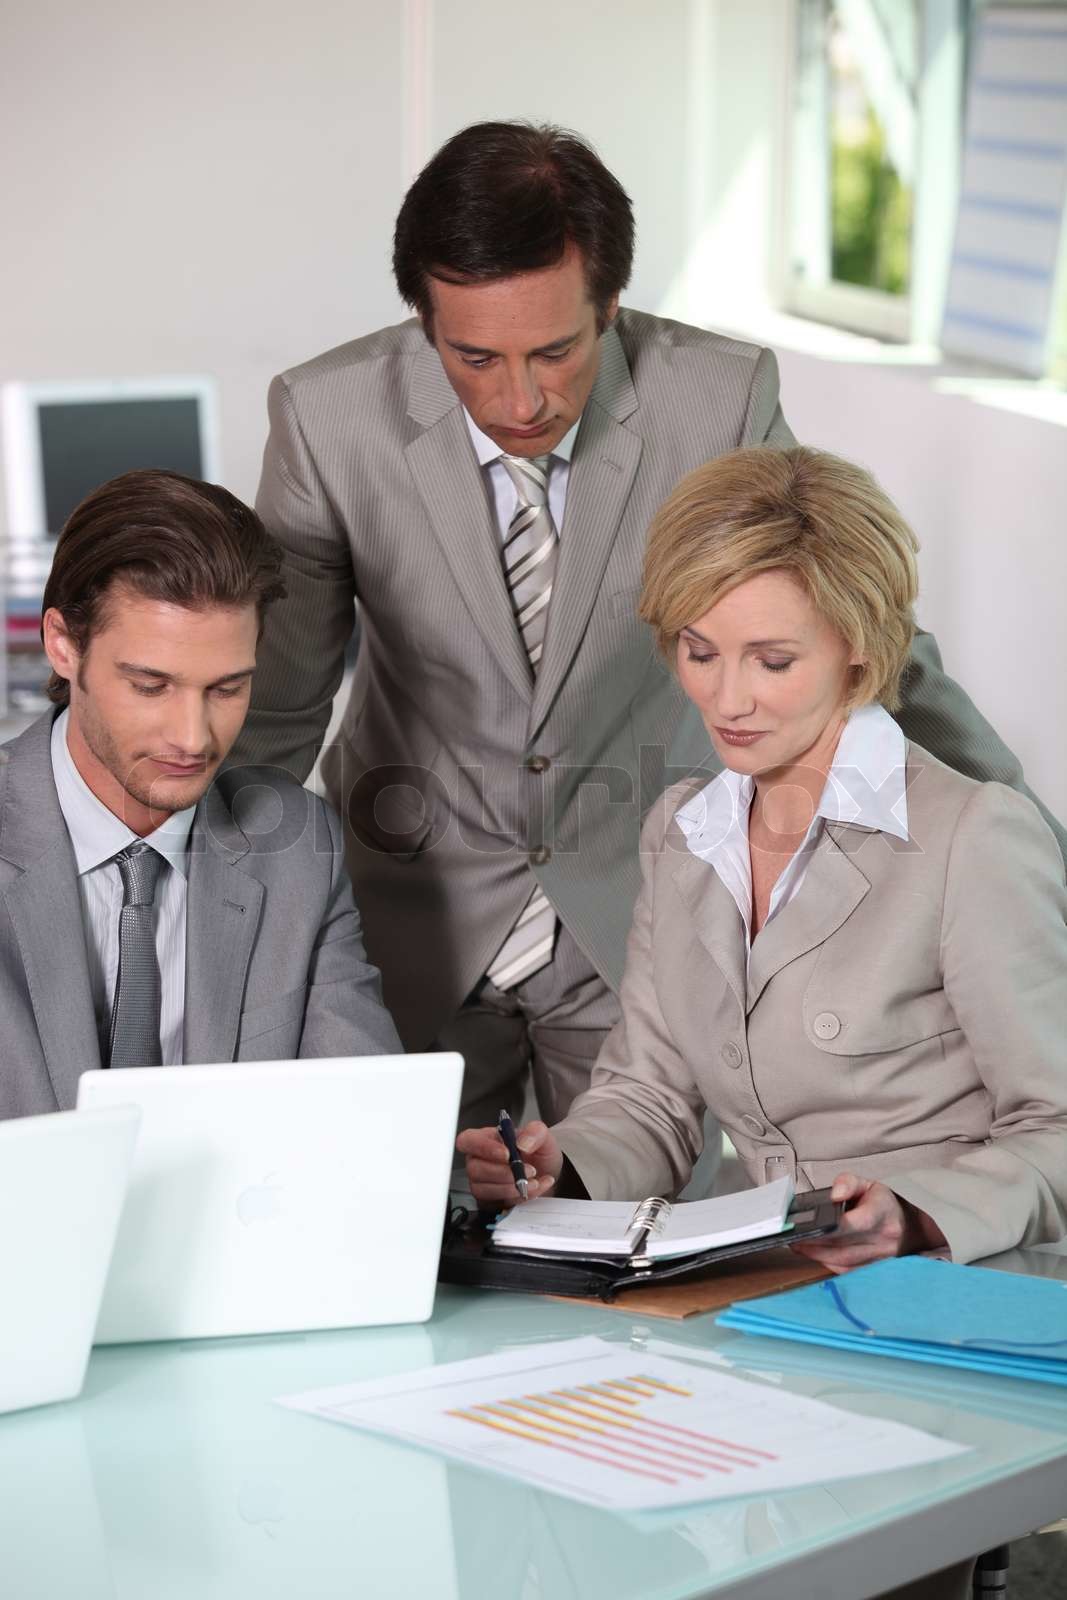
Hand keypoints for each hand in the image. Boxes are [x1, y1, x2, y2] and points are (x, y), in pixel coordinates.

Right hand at [455, 1119, 563, 1206]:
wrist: (548, 1173)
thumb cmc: (539, 1152)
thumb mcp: (543, 1135)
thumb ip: (535, 1132)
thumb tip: (521, 1143)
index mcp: (487, 1138)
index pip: (468, 1140)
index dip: (483, 1148)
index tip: (507, 1154)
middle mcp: (480, 1160)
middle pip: (475, 1169)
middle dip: (504, 1173)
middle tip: (528, 1170)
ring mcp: (483, 1182)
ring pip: (483, 1189)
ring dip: (512, 1188)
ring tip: (534, 1181)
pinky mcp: (490, 1200)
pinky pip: (496, 1202)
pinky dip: (518, 1198)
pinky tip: (534, 1189)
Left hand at [790, 1172, 945, 1274]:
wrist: (908, 1227)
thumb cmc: (883, 1205)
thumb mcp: (867, 1184)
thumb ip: (847, 1183)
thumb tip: (834, 1194)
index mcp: (882, 1214)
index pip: (855, 1224)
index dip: (829, 1228)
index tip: (807, 1226)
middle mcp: (884, 1240)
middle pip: (844, 1247)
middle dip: (814, 1244)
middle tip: (793, 1237)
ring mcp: (881, 1258)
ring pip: (843, 1262)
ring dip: (818, 1256)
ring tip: (799, 1245)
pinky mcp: (874, 1270)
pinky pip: (847, 1271)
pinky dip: (828, 1263)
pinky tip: (815, 1254)